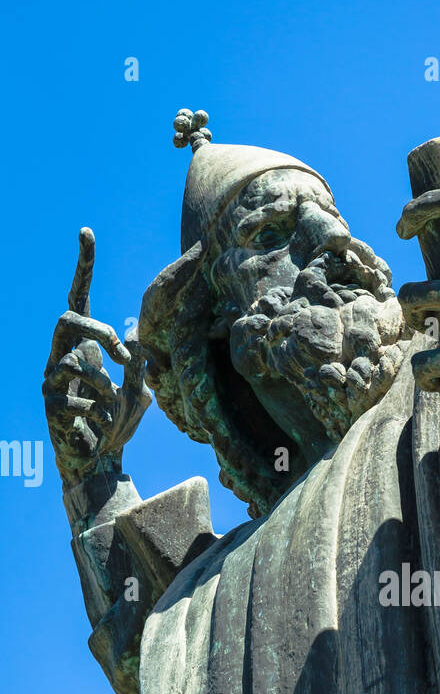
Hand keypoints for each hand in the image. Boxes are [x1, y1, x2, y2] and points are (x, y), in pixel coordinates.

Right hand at [43, 228, 149, 484]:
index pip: (79, 298)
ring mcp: (51, 377)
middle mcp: (62, 354)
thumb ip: (137, 366)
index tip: (86, 232)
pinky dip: (99, 413)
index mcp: (84, 344)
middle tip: (125, 356)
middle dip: (98, 330)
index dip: (82, 267)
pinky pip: (76, 397)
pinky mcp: (48, 402)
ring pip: (76, 362)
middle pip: (67, 317)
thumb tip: (132, 334)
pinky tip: (99, 428)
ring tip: (117, 406)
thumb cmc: (116, 423)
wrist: (98, 461)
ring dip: (106, 385)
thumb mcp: (137, 392)